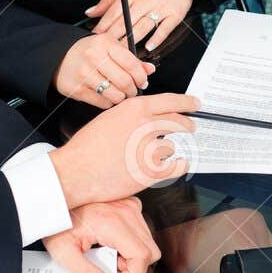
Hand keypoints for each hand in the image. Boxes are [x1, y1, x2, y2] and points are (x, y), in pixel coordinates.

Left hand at [45, 198, 161, 272]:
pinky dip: (133, 242)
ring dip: (133, 254)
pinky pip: (143, 230)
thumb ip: (85, 272)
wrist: (52, 200)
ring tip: (109, 253)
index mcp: (112, 223)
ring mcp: (130, 206)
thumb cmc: (57, 223)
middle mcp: (126, 212)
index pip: (142, 256)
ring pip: (148, 242)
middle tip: (110, 266)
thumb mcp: (63, 252)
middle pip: (150, 251)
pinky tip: (112, 242)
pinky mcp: (130, 204)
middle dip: (134, 266)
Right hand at [48, 93, 198, 205]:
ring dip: (168, 150)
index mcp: (135, 109)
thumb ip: (131, 116)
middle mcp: (146, 126)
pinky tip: (177, 165)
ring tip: (154, 155)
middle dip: (186, 125)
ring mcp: (150, 149)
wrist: (76, 171)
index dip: (187, 102)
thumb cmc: (87, 148)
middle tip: (189, 127)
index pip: (171, 101)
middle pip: (178, 122)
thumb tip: (147, 117)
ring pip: (172, 146)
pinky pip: (176, 166)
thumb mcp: (109, 118)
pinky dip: (178, 166)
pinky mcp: (152, 171)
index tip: (195, 103)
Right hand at [56, 34, 154, 107]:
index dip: (141, 76)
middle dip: (133, 89)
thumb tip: (149, 70)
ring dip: (122, 97)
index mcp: (104, 43)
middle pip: (124, 81)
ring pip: (115, 94)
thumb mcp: (109, 48)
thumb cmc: (88, 52)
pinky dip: (109, 102)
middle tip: (133, 90)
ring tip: (121, 93)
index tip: (142, 81)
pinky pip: (103, 102)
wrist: (58, 58)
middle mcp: (93, 57)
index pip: (131, 63)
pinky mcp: (78, 89)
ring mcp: (84, 74)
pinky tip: (107, 96)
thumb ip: (130, 58)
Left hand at [86, 0, 194, 50]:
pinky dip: (156, 39)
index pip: (114, 11)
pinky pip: (165, 29)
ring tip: (122, 51)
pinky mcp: (175, 14)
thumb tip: (91, 12)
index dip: (104, 25)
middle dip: (114, 36)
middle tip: (106, 48)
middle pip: (127, 21)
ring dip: (132, 40)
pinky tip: (148, 47)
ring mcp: (161, 7)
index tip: (96, 35)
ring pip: (143, 27)